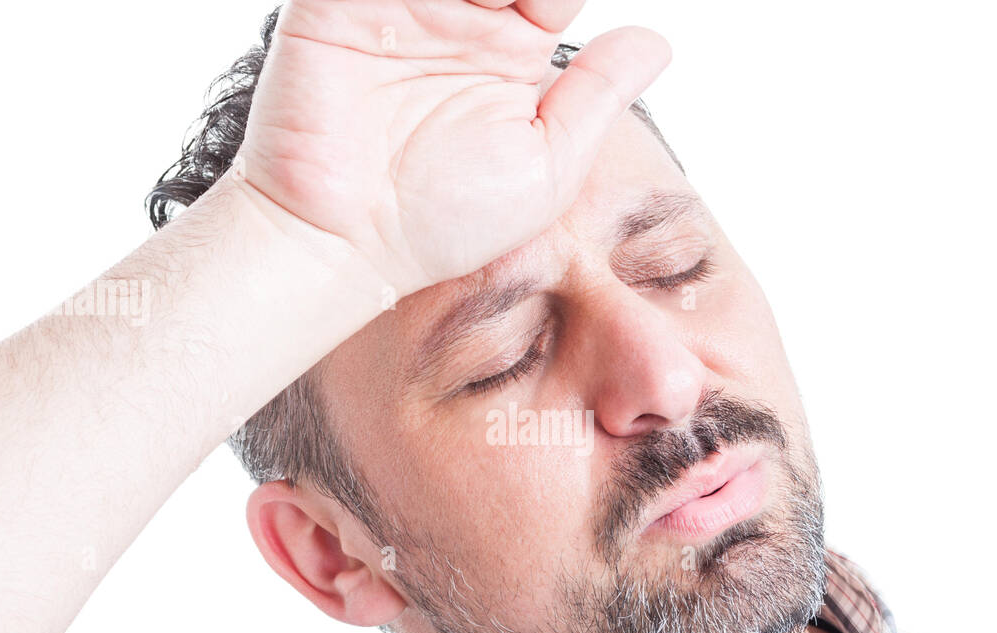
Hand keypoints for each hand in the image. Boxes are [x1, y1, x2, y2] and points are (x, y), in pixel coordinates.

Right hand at [237, 0, 670, 296]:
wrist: (348, 243)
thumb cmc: (444, 223)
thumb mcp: (546, 166)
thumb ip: (597, 96)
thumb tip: (658, 41)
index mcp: (512, 47)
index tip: (556, 10)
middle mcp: (460, 15)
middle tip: (513, 5)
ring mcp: (400, 4)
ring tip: (487, 3)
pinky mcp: (338, 2)